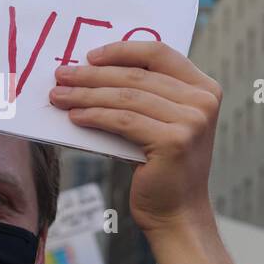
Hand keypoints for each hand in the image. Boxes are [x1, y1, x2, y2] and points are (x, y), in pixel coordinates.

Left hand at [49, 41, 220, 233]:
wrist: (177, 213)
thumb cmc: (162, 167)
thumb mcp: (161, 121)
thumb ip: (146, 94)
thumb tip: (93, 70)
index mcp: (204, 88)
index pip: (159, 53)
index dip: (121, 50)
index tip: (90, 56)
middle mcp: (203, 101)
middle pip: (136, 75)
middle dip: (93, 74)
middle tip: (61, 75)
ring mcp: (192, 121)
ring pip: (126, 97)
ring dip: (86, 95)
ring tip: (59, 96)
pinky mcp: (174, 141)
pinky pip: (123, 121)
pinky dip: (95, 116)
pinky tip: (75, 117)